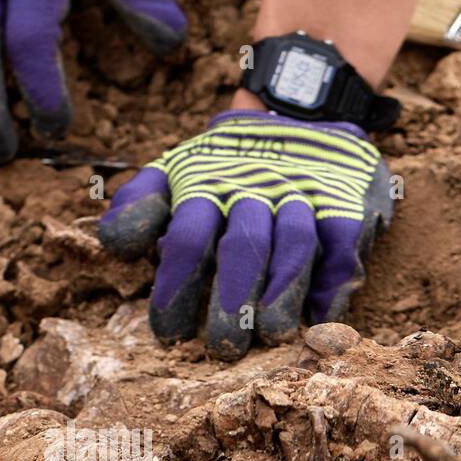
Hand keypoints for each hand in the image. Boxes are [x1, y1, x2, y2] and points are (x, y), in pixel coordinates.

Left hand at [98, 111, 394, 359]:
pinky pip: (343, 243)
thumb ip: (141, 204)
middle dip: (231, 300)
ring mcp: (305, 192)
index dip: (176, 288)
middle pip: (243, 245)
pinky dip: (333, 281)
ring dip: (283, 292)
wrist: (298, 113)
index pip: (187, 237)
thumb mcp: (176, 171)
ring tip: (272, 335)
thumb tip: (112, 242)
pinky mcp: (347, 201)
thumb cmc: (225, 164)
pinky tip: (319, 315)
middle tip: (223, 348)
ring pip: (296, 244)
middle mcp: (256, 187)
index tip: (169, 335)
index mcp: (207, 185)